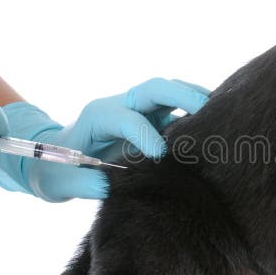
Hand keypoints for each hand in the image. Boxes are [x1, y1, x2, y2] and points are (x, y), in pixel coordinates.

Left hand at [0, 78, 209, 201]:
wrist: (52, 160)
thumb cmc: (52, 170)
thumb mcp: (57, 181)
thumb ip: (80, 183)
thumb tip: (106, 186)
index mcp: (97, 116)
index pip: (125, 117)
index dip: (143, 132)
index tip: (158, 153)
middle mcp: (120, 106)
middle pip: (155, 88)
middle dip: (180, 94)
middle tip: (207, 107)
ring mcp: (139, 112)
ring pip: (170, 94)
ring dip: (195, 98)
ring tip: (223, 111)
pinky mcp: (152, 122)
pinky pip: (176, 110)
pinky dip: (196, 111)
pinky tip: (215, 122)